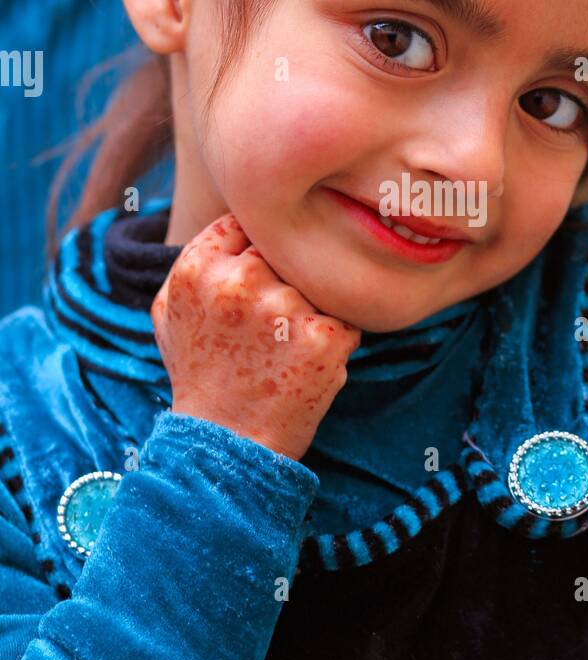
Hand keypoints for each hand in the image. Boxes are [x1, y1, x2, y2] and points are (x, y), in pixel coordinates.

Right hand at [150, 212, 360, 459]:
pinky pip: (345, 318)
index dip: (259, 253)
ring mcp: (283, 308)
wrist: (224, 445)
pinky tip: (305, 365)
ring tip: (283, 351)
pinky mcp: (323, 338)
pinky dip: (333, 340)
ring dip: (310, 312)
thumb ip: (195, 257)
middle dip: (286, 281)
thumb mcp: (170, 310)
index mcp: (198, 267)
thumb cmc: (199, 374)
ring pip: (318, 285)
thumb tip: (233, 213)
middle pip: (288, 252)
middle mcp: (239, 280)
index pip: (251, 224)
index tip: (258, 283)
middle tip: (270, 327)